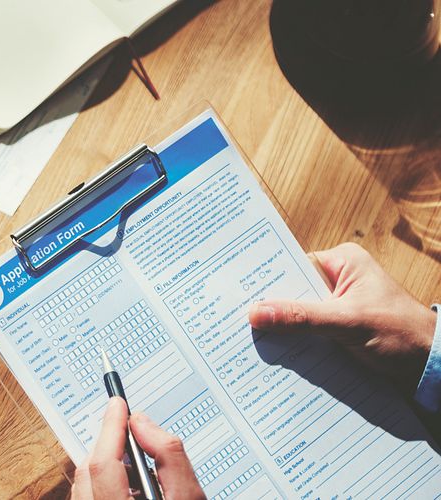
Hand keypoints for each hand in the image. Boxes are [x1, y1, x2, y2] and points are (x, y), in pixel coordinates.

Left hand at [72, 397, 203, 499]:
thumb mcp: (189, 499)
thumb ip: (169, 458)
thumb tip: (143, 424)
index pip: (104, 463)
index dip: (111, 427)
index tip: (119, 404)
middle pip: (88, 472)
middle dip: (106, 444)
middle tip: (124, 426)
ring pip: (82, 486)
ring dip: (101, 465)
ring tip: (129, 461)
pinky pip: (84, 498)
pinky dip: (99, 484)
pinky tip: (123, 487)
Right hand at [248, 242, 435, 392]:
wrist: (434, 367)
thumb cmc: (402, 334)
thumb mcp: (348, 323)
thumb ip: (302, 318)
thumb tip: (256, 313)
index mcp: (342, 262)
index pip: (291, 266)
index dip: (265, 281)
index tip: (236, 294)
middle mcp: (338, 279)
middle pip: (292, 291)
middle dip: (271, 309)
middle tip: (236, 321)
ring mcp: (338, 305)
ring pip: (298, 314)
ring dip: (282, 329)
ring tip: (250, 340)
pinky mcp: (338, 329)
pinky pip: (307, 332)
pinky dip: (295, 342)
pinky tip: (275, 354)